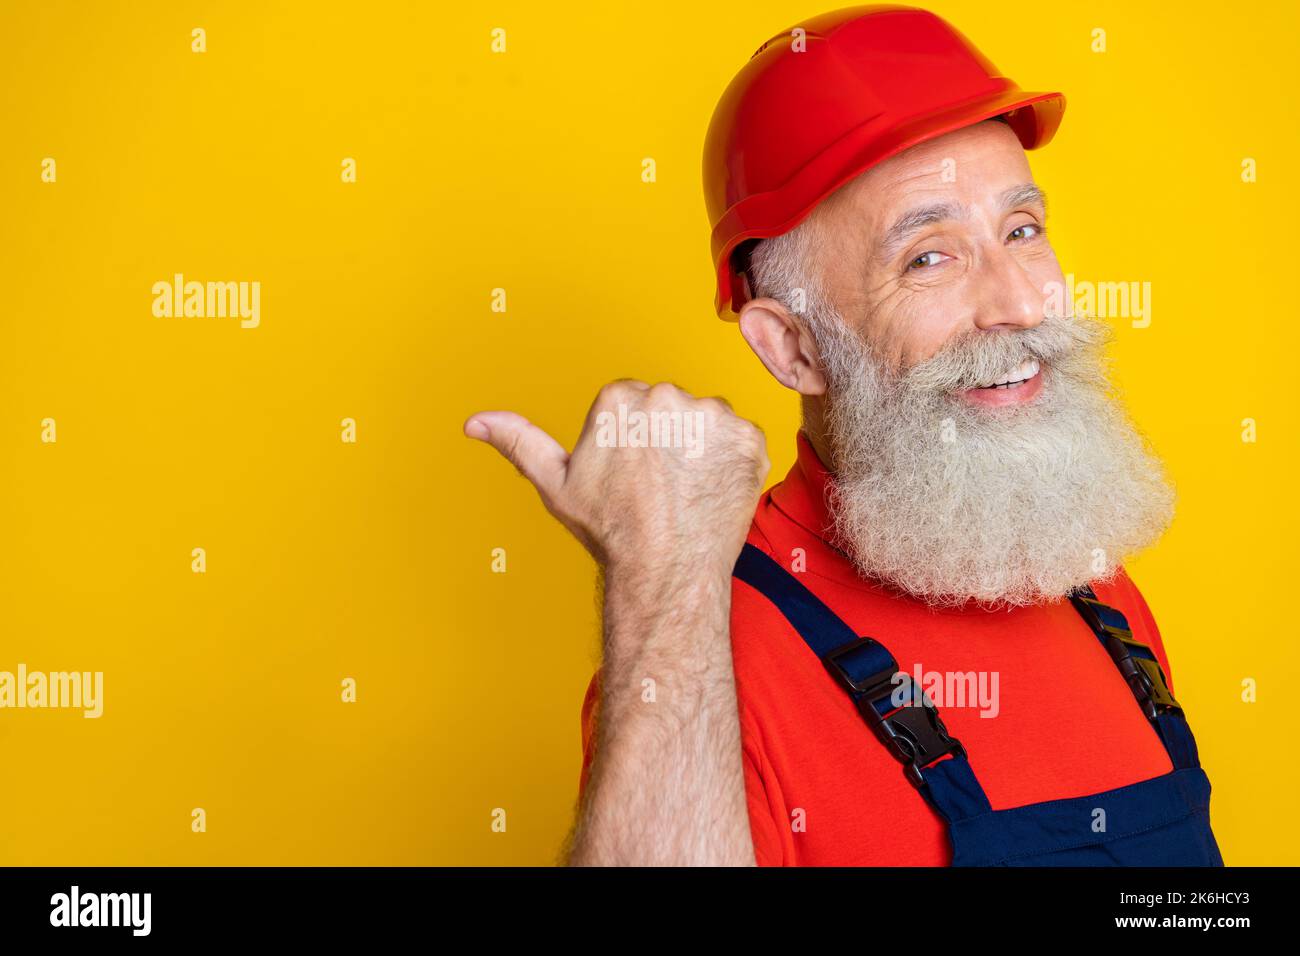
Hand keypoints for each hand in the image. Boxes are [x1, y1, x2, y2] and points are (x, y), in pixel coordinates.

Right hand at [464, 380, 769, 576]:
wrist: (664, 571)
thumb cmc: (610, 530)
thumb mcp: (556, 483)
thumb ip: (519, 441)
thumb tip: (474, 422)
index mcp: (619, 397)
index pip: (632, 403)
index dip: (631, 441)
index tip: (630, 474)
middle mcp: (667, 395)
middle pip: (670, 406)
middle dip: (667, 438)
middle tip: (657, 486)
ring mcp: (713, 416)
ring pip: (707, 420)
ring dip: (701, 447)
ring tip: (683, 490)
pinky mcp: (749, 438)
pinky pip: (742, 439)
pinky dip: (732, 462)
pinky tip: (710, 491)